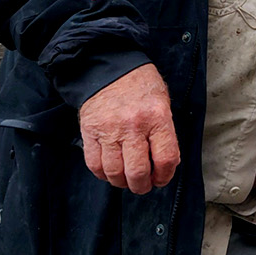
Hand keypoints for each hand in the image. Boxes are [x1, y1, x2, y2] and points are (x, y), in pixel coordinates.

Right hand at [79, 65, 180, 194]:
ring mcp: (109, 130)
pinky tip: (110, 172)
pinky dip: (103, 174)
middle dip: (142, 185)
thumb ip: (166, 133)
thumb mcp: (163, 103)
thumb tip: (166, 163)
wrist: (108, 68)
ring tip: (127, 180)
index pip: (166, 158)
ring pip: (114, 171)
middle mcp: (133, 126)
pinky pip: (94, 163)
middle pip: (138, 171)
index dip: (165, 176)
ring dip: (122, 182)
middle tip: (144, 185)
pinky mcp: (89, 132)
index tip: (162, 179)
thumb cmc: (140, 85)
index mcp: (157, 117)